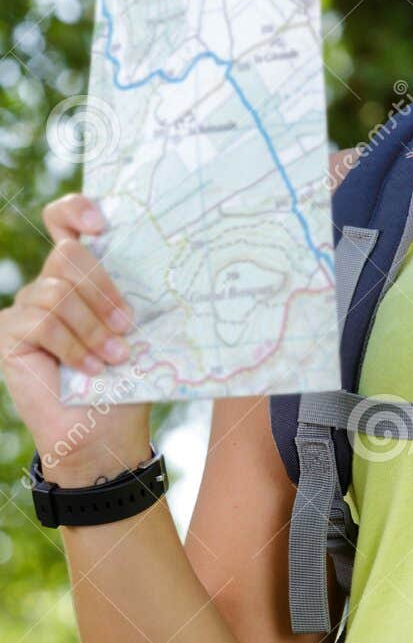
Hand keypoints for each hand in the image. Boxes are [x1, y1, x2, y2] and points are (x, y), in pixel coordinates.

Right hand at [0, 194, 151, 481]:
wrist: (105, 433)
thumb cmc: (127, 381)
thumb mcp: (139, 332)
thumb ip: (134, 295)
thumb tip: (166, 261)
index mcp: (82, 276)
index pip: (63, 219)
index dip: (77, 210)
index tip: (103, 224)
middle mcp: (50, 285)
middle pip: (68, 254)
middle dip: (103, 288)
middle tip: (128, 324)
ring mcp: (26, 308)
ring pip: (57, 291)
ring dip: (93, 326)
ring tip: (116, 357)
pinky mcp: (9, 334)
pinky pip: (42, 321)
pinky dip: (74, 346)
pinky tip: (91, 370)